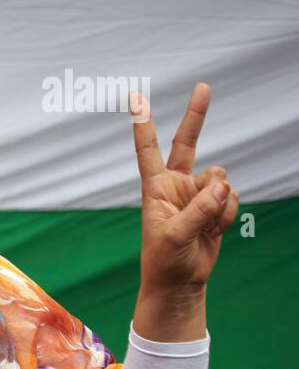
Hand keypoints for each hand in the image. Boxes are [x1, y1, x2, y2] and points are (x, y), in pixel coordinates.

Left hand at [130, 83, 238, 293]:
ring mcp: (197, 193)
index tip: (136, 97)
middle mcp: (176, 184)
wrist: (181, 281)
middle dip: (197, 115)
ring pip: (221, 180)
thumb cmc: (165, 260)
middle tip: (203, 86)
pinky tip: (214, 231)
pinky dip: (227, 215)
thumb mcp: (175, 236)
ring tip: (204, 226)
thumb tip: (224, 184)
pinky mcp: (215, 205)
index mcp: (155, 187)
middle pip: (188, 143)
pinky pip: (232, 199)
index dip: (144, 124)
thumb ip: (199, 209)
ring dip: (219, 202)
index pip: (148, 149)